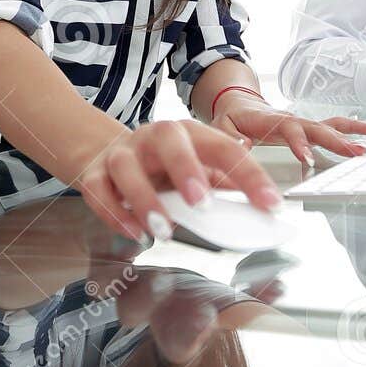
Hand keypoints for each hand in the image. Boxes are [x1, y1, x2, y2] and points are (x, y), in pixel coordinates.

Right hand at [77, 119, 281, 240]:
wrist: (106, 153)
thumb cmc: (161, 165)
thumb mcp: (195, 167)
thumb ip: (222, 185)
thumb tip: (261, 209)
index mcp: (188, 133)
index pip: (223, 149)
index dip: (249, 176)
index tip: (270, 205)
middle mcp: (154, 138)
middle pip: (170, 141)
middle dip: (187, 170)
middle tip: (202, 203)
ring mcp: (122, 154)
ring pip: (128, 168)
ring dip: (146, 200)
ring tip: (164, 230)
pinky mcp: (95, 174)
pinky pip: (99, 191)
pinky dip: (114, 214)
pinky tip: (133, 233)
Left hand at [210, 94, 365, 166]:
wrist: (238, 103)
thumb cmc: (232, 117)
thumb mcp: (222, 126)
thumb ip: (230, 136)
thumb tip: (244, 146)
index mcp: (271, 120)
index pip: (289, 130)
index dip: (299, 144)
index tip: (309, 160)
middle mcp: (291, 118)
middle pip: (317, 129)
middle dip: (337, 141)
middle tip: (357, 153)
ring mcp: (302, 121)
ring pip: (329, 126)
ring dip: (351, 133)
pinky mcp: (308, 126)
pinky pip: (332, 125)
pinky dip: (352, 127)